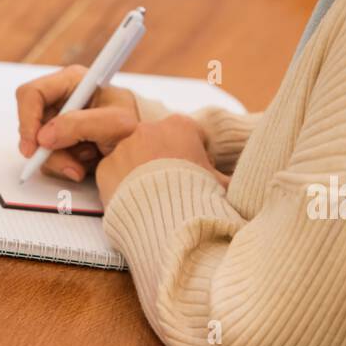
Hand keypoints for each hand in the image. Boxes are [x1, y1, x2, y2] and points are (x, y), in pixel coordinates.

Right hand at [15, 64, 140, 181]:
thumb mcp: (115, 123)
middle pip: (31, 124)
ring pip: (38, 146)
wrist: (146, 143)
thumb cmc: (136, 123)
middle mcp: (60, 99)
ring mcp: (58, 121)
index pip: (32, 94)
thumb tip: (43, 137)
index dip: (28, 119)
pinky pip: (48, 158)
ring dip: (62, 160)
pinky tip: (87, 162)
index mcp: (71, 81)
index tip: (33, 146)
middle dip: (49, 149)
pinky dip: (66, 165)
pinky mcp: (60, 140)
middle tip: (71, 165)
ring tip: (90, 160)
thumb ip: (80, 125)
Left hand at [96, 115, 226, 206]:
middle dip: (164, 161)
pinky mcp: (106, 167)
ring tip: (154, 198)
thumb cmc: (198, 198)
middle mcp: (149, 129)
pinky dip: (122, 185)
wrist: (168, 220)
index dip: (196, 155)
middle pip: (158, 142)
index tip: (197, 174)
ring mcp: (124, 146)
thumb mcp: (221, 184)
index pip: (190, 134)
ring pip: (133, 156)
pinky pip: (114, 174)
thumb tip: (238, 181)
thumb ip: (224, 176)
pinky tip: (136, 202)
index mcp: (181, 126)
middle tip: (173, 188)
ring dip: (141, 171)